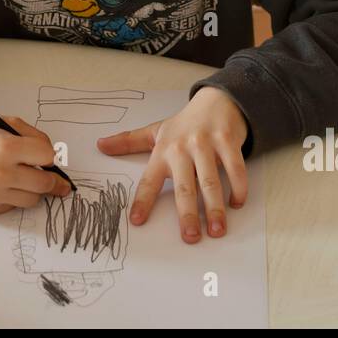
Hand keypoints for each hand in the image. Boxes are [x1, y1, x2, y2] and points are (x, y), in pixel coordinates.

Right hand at [0, 115, 71, 215]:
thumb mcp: (5, 123)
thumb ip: (33, 137)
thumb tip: (54, 160)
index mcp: (5, 148)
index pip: (47, 157)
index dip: (48, 155)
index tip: (44, 156)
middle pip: (44, 184)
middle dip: (50, 178)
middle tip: (49, 176)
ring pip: (32, 200)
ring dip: (32, 189)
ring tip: (23, 178)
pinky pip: (13, 206)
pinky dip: (13, 196)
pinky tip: (4, 185)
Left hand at [96, 86, 249, 242]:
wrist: (215, 100)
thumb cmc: (185, 123)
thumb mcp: (155, 131)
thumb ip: (129, 142)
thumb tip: (100, 145)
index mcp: (163, 150)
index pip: (149, 180)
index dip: (143, 200)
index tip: (137, 220)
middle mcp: (183, 148)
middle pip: (184, 187)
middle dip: (187, 214)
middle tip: (190, 237)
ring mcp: (206, 145)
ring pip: (211, 181)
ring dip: (215, 208)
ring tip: (217, 230)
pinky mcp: (228, 142)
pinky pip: (235, 169)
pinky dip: (238, 187)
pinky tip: (237, 203)